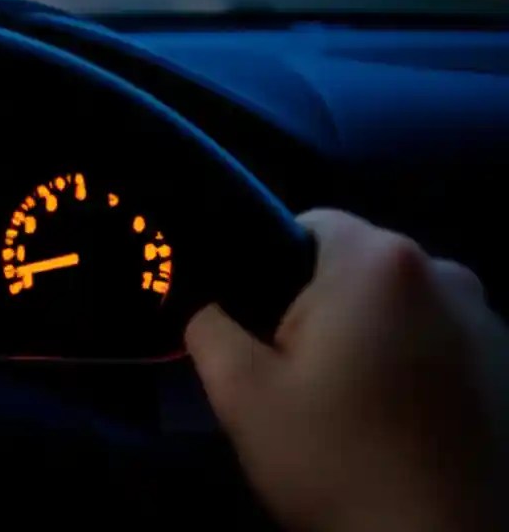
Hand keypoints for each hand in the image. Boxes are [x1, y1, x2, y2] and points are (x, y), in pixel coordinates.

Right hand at [186, 209, 508, 531]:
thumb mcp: (241, 392)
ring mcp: (489, 321)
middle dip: (321, 308)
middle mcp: (447, 273)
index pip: (308, 224)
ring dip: (370, 338)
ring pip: (398, 307)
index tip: (261, 333)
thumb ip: (207, 325)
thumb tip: (204, 300)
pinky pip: (438, 342)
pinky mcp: (508, 368)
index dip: (270, 271)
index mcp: (379, 262)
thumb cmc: (334, 460)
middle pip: (356, 268)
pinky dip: (411, 366)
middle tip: (295, 379)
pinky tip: (393, 424)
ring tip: (347, 409)